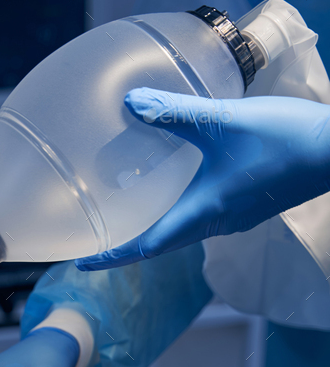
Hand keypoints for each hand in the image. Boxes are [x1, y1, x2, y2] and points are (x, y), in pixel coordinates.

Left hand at [74, 88, 329, 269]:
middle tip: (95, 239)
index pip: (147, 247)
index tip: (81, 263)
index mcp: (204, 213)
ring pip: (182, 230)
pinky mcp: (246, 206)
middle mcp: (216, 224)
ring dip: (152, 228)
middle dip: (126, 244)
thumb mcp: (225, 121)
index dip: (112, 257)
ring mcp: (233, 218)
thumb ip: (177, 113)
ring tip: (126, 213)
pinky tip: (173, 187)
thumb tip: (132, 104)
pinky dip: (177, 211)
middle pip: (160, 244)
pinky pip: (201, 217)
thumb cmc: (285, 140)